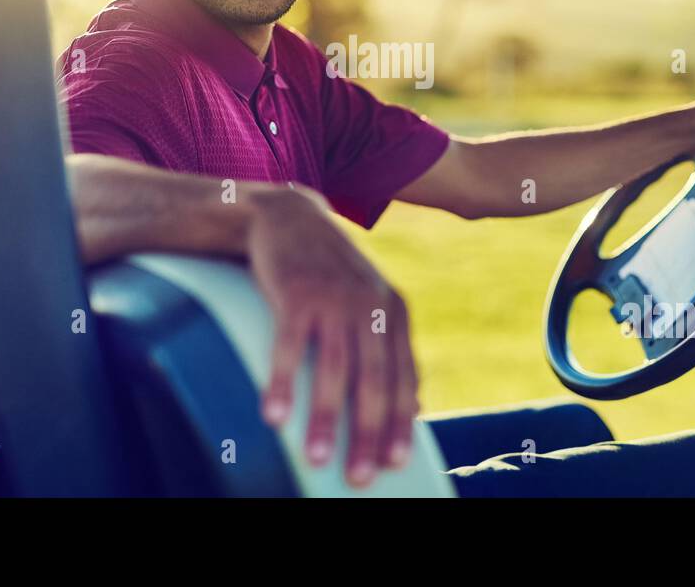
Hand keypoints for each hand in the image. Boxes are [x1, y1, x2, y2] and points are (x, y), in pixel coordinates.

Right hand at [244, 186, 417, 487]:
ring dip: (325, 418)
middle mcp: (371, 306)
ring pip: (335, 369)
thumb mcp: (371, 304)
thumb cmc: (329, 271)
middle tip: (357, 477)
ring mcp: (335, 297)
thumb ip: (393, 351)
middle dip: (366, 434)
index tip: (393, 465)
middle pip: (374, 381)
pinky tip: (275, 417)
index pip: (403, 379)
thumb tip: (419, 406)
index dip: (399, 424)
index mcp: (394, 313)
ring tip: (316, 459)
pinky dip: (284, 384)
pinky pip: (290, 347)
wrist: (289, 216)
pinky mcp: (297, 292)